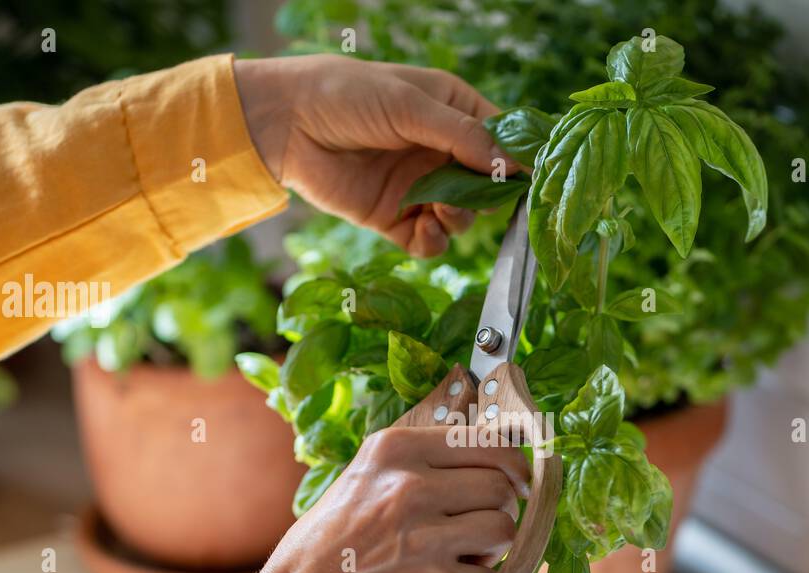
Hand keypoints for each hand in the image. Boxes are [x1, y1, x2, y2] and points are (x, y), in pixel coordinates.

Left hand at [233, 55, 515, 256]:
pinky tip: (426, 228)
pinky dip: (434, 241)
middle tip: (477, 197)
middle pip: (486, 186)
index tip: (521, 178)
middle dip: (487, 196)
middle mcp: (440, 152)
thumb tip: (512, 165)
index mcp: (452, 112)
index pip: (500, 140)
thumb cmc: (348, 95)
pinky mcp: (395, 218)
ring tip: (441, 208)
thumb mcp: (410, 105)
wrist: (287, 124)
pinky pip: (429, 241)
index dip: (514, 160)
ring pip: (462, 216)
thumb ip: (461, 136)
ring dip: (460, 218)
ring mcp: (419, 187)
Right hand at [255, 427, 530, 572]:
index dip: (511, 465)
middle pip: (501, 486)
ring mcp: (424, 535)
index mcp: (394, 449)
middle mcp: (409, 485)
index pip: (487, 442)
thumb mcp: (366, 477)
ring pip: (504, 528)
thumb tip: (489, 441)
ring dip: (491, 548)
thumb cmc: (334, 543)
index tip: (516, 481)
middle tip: (474, 528)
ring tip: (455, 557)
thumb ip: (421, 459)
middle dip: (498, 509)